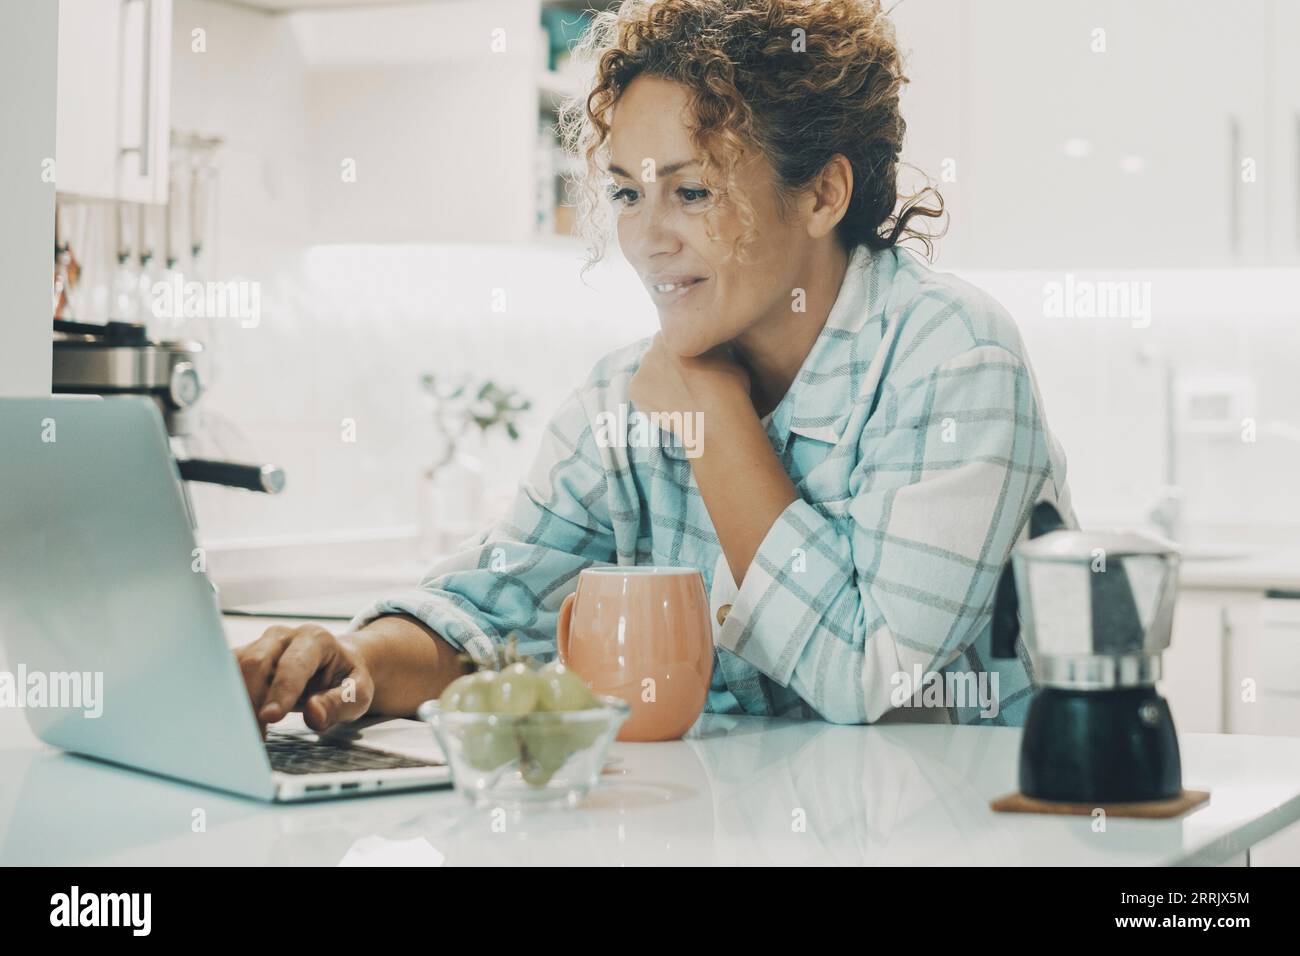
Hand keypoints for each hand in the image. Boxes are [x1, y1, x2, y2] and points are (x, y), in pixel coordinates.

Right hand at [235, 624, 374, 734]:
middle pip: (256, 662)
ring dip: (231, 700)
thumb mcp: (358, 693)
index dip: (281, 691)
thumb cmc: (346, 679)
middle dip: (250, 700)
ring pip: (234, 667)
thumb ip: (339, 703)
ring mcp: (260, 645)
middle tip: (250, 736)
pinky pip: (225, 674)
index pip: (293, 664)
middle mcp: (283, 637)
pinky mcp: (243, 658)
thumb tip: (313, 714)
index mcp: (315, 639)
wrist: (335, 665)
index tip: (269, 718)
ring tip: (236, 733)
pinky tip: (225, 721)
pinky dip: (222, 698)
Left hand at [628, 334, 751, 431]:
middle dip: (668, 367)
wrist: (716, 419)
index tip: (690, 367)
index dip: (682, 354)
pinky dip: (651, 400)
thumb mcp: (726, 356)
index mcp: (677, 334)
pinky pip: (640, 393)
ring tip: (678, 398)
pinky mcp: (634, 390)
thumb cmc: (729, 388)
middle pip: (658, 355)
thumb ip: (708, 349)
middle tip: (684, 384)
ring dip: (659, 383)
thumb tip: (708, 351)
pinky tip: (668, 408)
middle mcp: (654, 346)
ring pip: (649, 374)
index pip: (673, 338)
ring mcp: (641, 368)